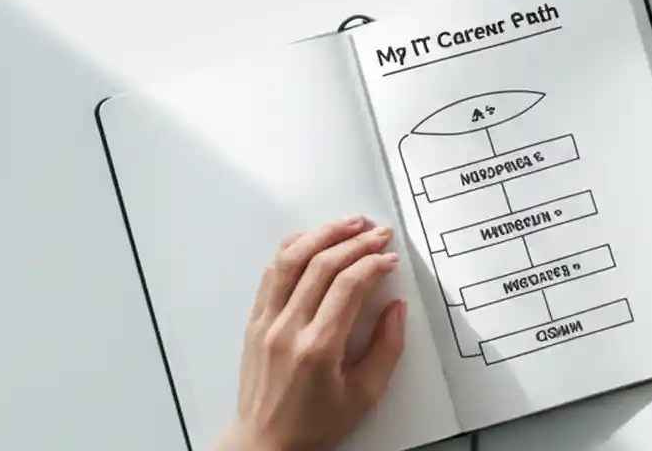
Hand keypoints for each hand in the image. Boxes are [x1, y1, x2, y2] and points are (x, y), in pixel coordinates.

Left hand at [216, 216, 405, 450]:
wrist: (263, 442)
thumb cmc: (313, 424)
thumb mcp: (364, 395)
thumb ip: (386, 348)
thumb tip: (397, 308)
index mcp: (318, 349)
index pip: (348, 287)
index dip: (373, 264)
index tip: (390, 258)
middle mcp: (288, 329)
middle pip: (322, 265)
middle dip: (355, 242)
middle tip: (378, 233)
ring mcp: (266, 322)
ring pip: (290, 259)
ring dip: (322, 234)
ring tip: (348, 223)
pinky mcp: (254, 320)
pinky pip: (271, 272)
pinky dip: (293, 248)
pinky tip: (313, 238)